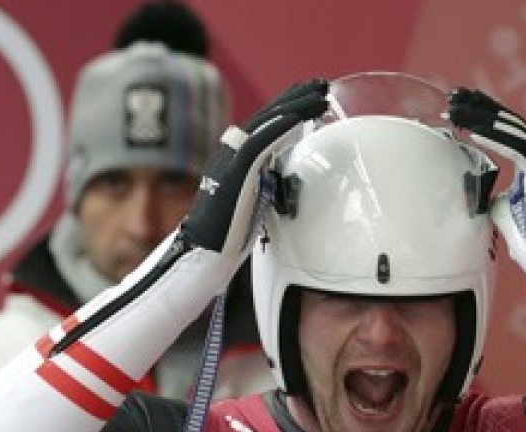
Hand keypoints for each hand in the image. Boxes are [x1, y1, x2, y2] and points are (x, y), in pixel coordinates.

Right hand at [180, 79, 329, 259]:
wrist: (203, 252)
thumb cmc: (229, 235)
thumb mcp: (255, 200)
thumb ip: (268, 183)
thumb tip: (287, 179)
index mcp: (237, 159)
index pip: (265, 124)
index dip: (288, 107)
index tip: (311, 96)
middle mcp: (232, 153)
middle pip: (267, 115)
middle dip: (295, 97)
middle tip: (321, 84)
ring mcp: (231, 160)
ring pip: (265, 123)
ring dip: (294, 106)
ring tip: (320, 94)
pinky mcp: (235, 173)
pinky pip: (259, 143)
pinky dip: (279, 128)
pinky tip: (300, 118)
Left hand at [447, 88, 525, 271]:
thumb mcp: (505, 213)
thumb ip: (492, 196)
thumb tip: (472, 189)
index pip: (509, 132)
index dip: (485, 115)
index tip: (460, 104)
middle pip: (511, 124)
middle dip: (481, 107)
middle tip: (454, 94)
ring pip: (515, 131)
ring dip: (484, 118)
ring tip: (459, 108)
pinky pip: (521, 150)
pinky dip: (498, 138)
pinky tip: (476, 131)